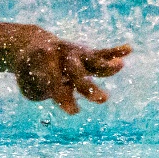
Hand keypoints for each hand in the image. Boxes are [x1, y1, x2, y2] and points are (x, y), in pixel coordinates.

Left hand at [10, 33, 128, 114]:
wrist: (31, 46)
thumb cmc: (30, 73)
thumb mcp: (30, 86)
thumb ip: (44, 92)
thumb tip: (72, 104)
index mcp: (42, 64)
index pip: (55, 83)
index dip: (64, 97)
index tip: (74, 111)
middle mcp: (60, 57)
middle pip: (76, 72)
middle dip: (89, 86)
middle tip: (104, 101)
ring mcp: (74, 54)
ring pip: (92, 60)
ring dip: (106, 66)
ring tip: (120, 66)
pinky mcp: (85, 53)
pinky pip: (101, 52)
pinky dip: (114, 51)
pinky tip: (129, 49)